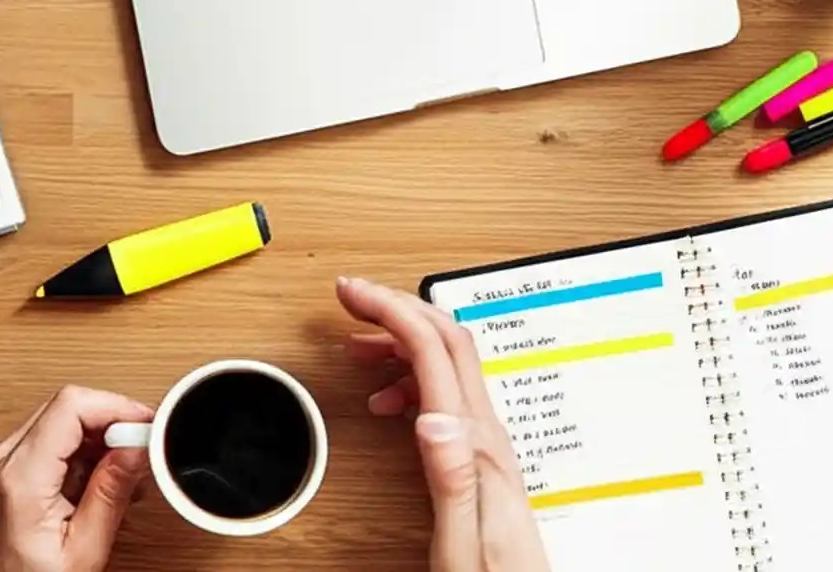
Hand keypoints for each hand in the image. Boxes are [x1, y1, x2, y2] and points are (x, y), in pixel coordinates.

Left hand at [0, 386, 154, 571]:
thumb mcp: (82, 551)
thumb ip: (111, 494)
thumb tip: (138, 447)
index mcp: (21, 477)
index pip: (72, 405)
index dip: (117, 406)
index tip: (146, 426)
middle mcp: (6, 460)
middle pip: (68, 406)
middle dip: (113, 420)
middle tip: (143, 449)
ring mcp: (4, 463)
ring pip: (62, 420)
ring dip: (100, 437)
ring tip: (126, 476)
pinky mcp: (9, 471)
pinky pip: (51, 440)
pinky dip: (83, 451)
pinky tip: (102, 482)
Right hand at [338, 277, 551, 571]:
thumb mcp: (460, 539)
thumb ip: (449, 477)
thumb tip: (432, 415)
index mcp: (472, 440)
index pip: (432, 349)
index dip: (390, 309)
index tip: (352, 293)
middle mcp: (482, 429)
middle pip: (442, 339)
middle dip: (394, 306)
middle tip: (350, 297)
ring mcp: (481, 437)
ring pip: (441, 362)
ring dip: (397, 340)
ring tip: (357, 344)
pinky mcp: (476, 451)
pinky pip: (442, 392)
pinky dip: (407, 378)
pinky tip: (386, 398)